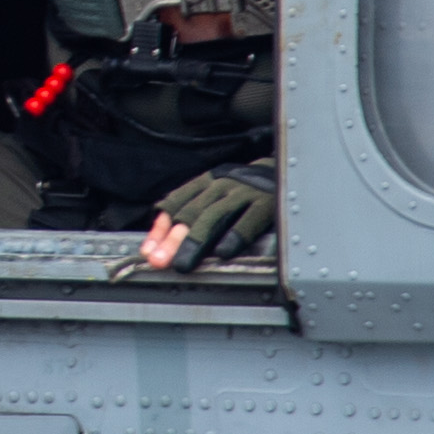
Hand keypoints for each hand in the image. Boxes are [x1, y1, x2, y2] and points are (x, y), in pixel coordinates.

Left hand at [144, 161, 276, 271]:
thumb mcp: (217, 194)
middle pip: (192, 213)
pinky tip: (224, 252)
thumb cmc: (245, 190)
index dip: (160, 229)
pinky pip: (248, 220)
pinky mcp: (266, 203)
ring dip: (195, 241)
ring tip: (183, 263)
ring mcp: (244, 192)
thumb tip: (161, 242)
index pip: (176, 204)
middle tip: (159, 262)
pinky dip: (234, 236)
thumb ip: (193, 213)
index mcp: (207, 182)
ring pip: (214, 216)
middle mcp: (221, 185)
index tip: (148, 252)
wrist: (286, 169)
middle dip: (172, 239)